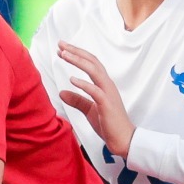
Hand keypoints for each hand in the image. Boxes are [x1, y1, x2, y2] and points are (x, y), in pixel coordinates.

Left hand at [56, 42, 134, 157]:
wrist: (123, 139)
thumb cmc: (109, 124)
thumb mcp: (89, 110)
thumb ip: (77, 100)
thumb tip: (61, 92)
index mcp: (104, 84)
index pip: (91, 64)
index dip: (77, 55)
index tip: (62, 49)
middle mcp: (107, 85)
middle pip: (92, 62)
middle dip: (76, 52)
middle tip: (60, 44)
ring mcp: (108, 94)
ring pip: (94, 71)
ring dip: (78, 61)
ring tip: (64, 55)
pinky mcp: (107, 105)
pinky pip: (95, 91)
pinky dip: (84, 84)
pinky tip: (72, 80)